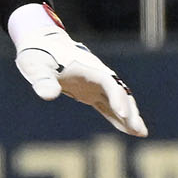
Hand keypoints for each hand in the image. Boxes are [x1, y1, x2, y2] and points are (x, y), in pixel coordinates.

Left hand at [13, 21, 146, 136]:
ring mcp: (95, 83)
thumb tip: (49, 96)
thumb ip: (42, 80)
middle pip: (119, 92)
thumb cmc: (38, 53)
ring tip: (141, 133)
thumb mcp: (35, 66)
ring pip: (117, 100)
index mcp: (88, 66)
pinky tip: (127, 130)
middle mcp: (96, 74)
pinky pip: (108, 105)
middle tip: (139, 130)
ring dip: (129, 115)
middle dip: (130, 110)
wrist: (40, 44)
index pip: (108, 82)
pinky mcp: (90, 91)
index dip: (117, 97)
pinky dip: (117, 117)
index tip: (123, 113)